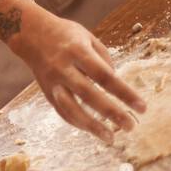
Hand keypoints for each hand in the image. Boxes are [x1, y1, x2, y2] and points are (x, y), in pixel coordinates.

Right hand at [6, 5, 145, 142]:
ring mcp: (53, 81)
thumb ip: (103, 58)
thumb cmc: (63, 33)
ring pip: (71, 108)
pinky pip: (61, 111)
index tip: (141, 107)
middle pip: (89, 94)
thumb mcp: (87, 37)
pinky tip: (91, 129)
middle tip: (130, 126)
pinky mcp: (46, 91)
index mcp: (78, 51)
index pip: (105, 76)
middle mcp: (63, 68)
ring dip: (91, 125)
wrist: (28, 33)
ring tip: (109, 138)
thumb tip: (115, 83)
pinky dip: (77, 122)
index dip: (124, 93)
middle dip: (111, 112)